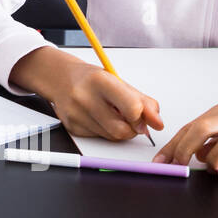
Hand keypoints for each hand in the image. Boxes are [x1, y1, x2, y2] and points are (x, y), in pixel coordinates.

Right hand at [11, 47, 163, 140]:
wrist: (60, 79)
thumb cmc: (92, 79)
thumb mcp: (119, 82)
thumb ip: (143, 102)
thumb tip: (157, 123)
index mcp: (99, 81)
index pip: (131, 108)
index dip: (141, 117)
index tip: (142, 117)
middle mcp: (84, 97)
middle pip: (121, 129)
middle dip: (132, 129)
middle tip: (130, 119)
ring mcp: (75, 114)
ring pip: (112, 137)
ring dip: (119, 130)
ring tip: (112, 114)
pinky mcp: (71, 126)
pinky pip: (100, 138)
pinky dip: (105, 131)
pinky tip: (98, 118)